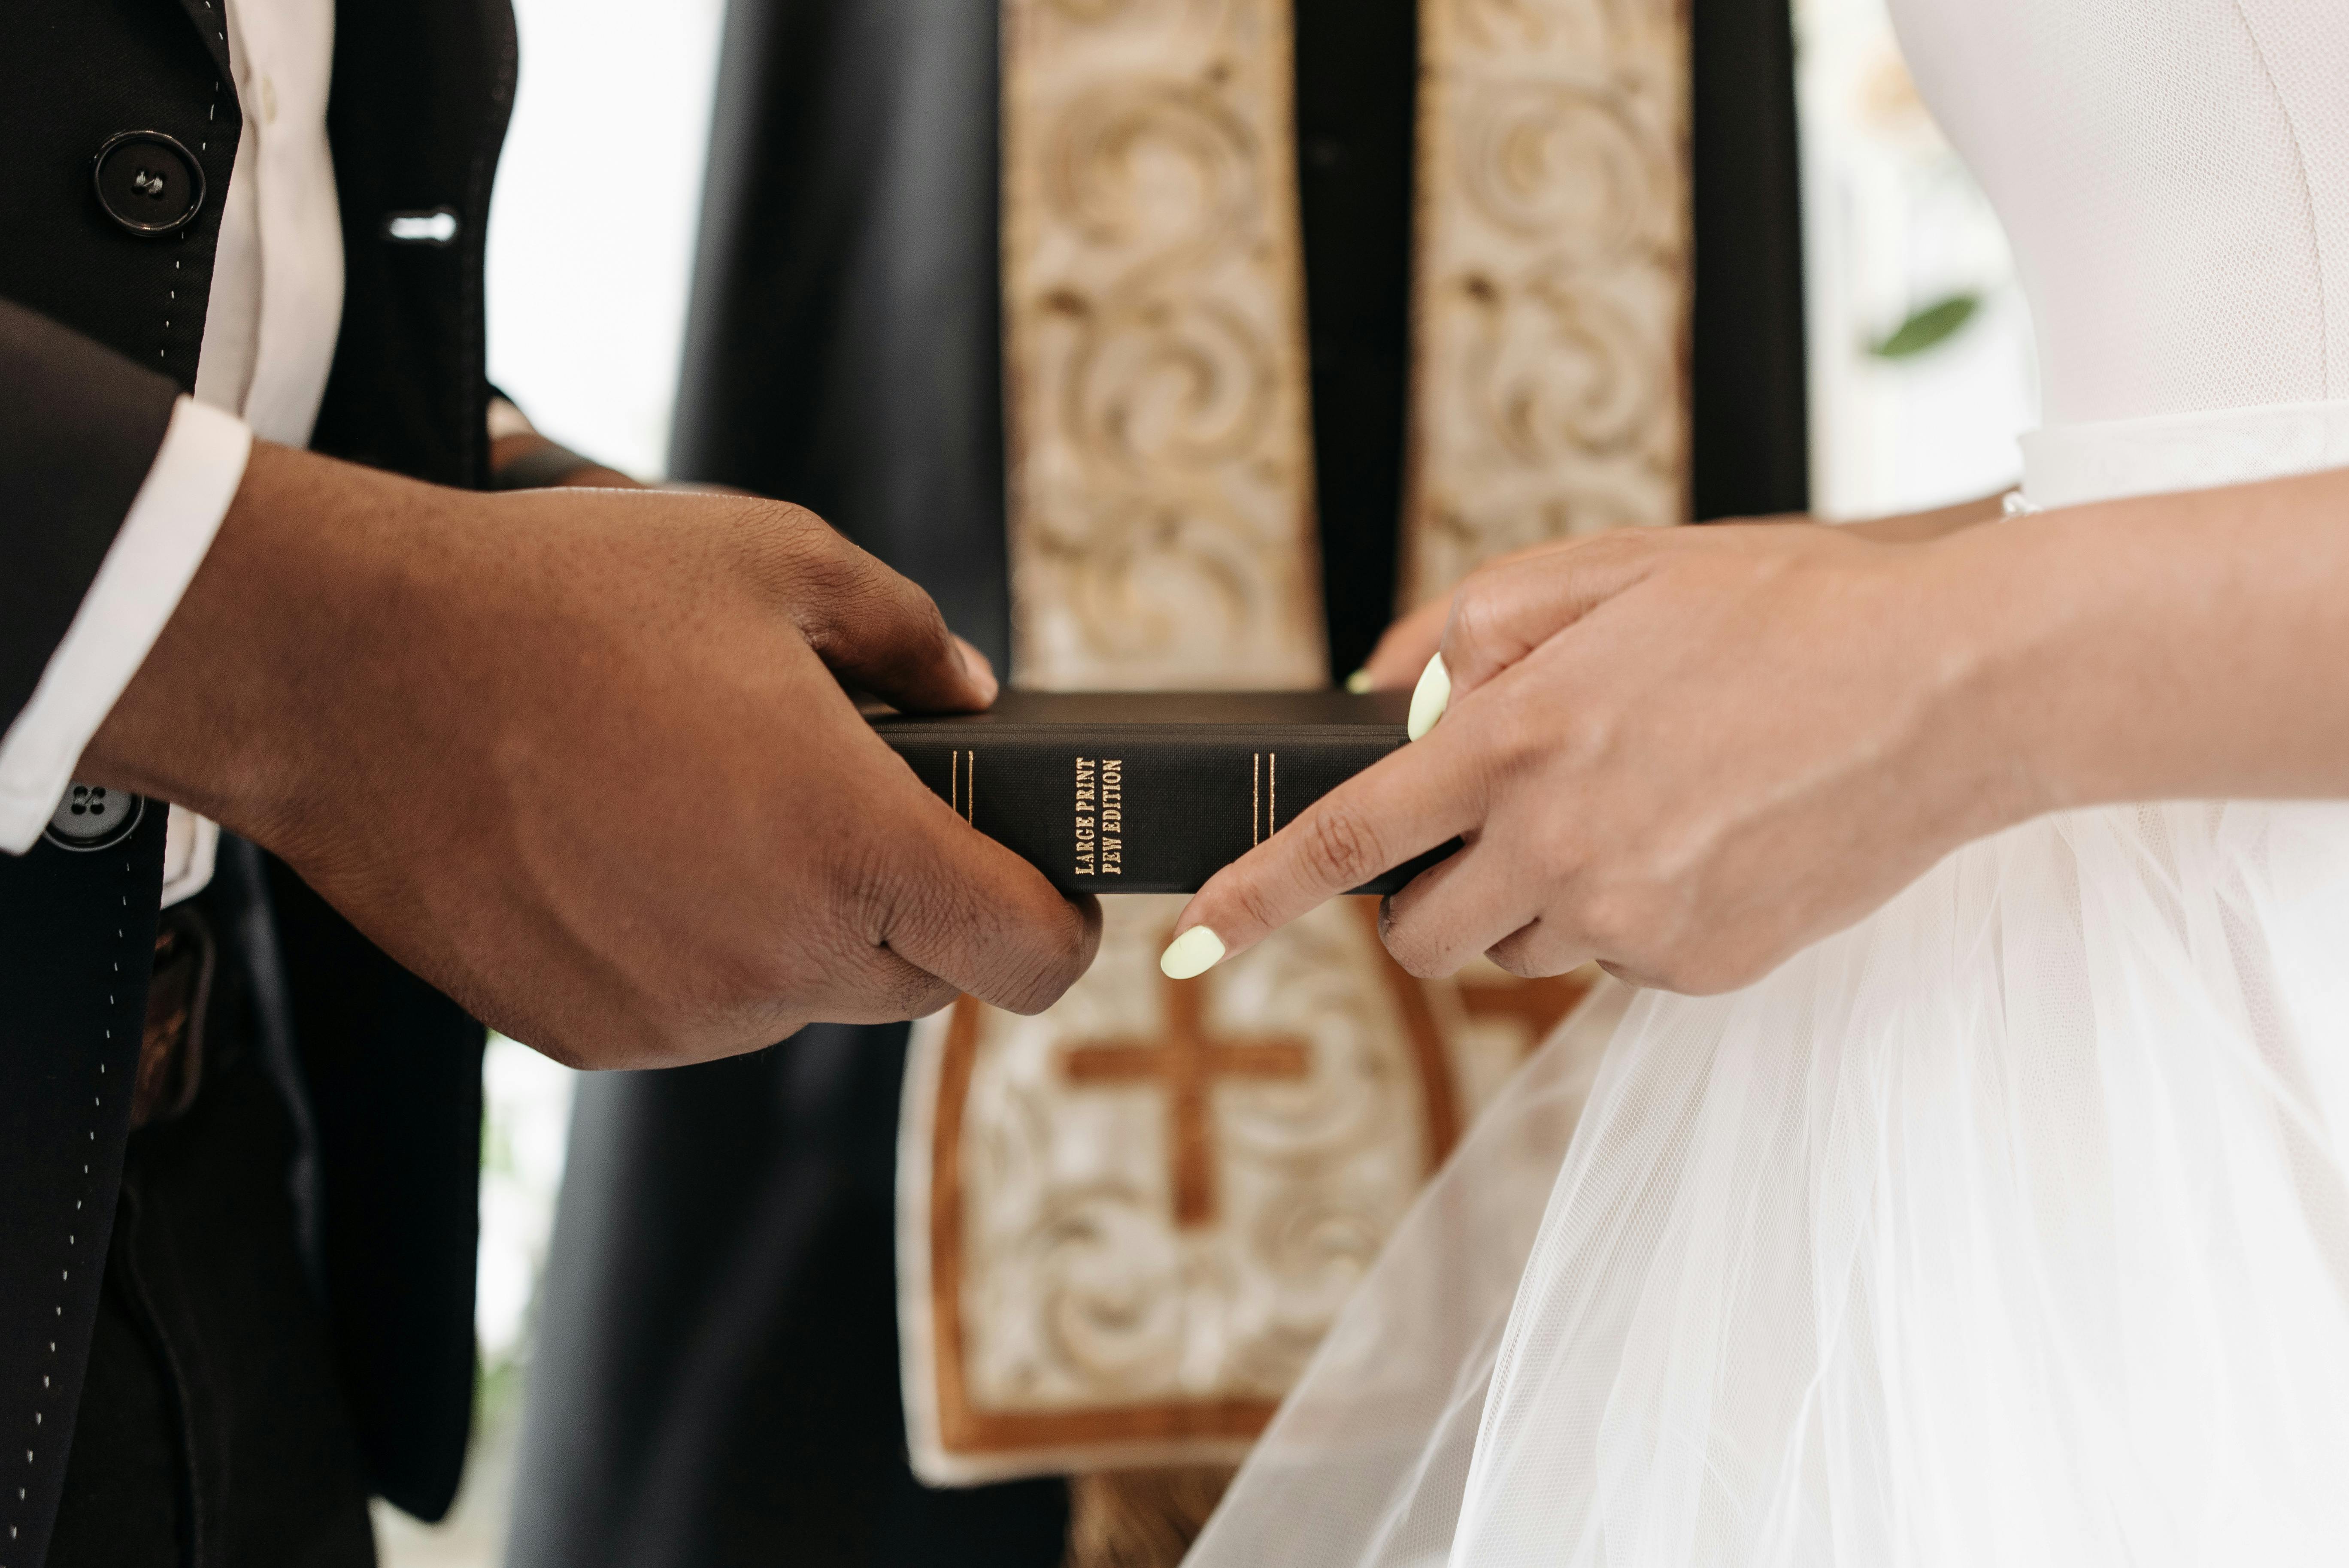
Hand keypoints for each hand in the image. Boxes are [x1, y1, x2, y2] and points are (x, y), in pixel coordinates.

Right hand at [86, 442, 1099, 1066]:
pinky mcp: (592, 1037)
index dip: (1057, 922)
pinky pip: (700, 1012)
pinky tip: (633, 852)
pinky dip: (699, 951)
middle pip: (925, 984)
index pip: (1033, 959)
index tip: (1036, 878)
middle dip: (921, 907)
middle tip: (854, 807)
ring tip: (716, 807)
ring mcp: (678, 1017)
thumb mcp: (778, 559)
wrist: (351, 668)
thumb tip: (977, 694)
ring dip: (801, 928)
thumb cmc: (567, 598)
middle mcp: (776, 961)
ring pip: (807, 998)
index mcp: (851, 849)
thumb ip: (912, 634)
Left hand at [1168, 524, 2037, 993]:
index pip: (1344, 842)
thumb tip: (1381, 689)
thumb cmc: (1780, 611)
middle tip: (1493, 835)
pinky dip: (1637, 914)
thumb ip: (1472, 627)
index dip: (1255, 896)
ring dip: (1542, 901)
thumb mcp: (1610, 570)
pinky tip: (1709, 838)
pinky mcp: (1701, 967)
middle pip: (1423, 936)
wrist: (1953, 689)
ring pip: (1525, 951)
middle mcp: (1559, 846)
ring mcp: (1633, 918)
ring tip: (1641, 808)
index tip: (1196, 938)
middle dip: (1428, 901)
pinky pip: (1622, 960)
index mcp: (1518, 741)